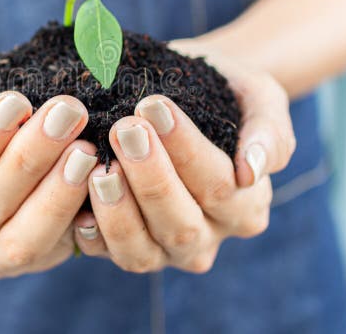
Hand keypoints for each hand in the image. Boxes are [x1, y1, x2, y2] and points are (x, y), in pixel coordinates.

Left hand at [74, 45, 295, 273]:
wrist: (181, 93)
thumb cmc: (222, 93)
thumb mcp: (260, 96)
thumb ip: (270, 132)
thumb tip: (252, 172)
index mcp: (247, 205)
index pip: (219, 186)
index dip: (186, 149)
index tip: (153, 105)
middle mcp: (208, 236)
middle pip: (180, 223)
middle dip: (150, 176)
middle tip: (124, 129)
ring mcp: (163, 250)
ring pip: (141, 250)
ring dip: (118, 211)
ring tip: (99, 169)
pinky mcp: (122, 248)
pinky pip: (104, 253)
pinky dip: (89, 233)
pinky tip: (75, 200)